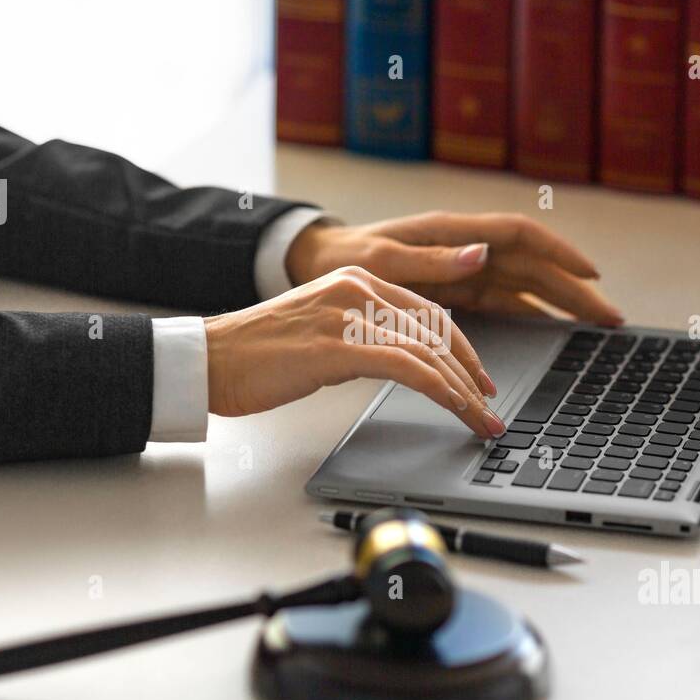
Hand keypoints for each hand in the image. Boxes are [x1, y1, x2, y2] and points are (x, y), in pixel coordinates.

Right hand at [204, 266, 506, 437]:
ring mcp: (348, 314)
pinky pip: (406, 367)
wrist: (209, 359)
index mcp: (356, 281)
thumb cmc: (257, 355)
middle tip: (490, 405)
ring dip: (463, 390)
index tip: (479, 379)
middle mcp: (357, 289)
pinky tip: (454, 409)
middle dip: (471, 373)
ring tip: (481, 419)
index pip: (428, 312)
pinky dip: (440, 391)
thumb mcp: (321, 332)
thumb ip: (361, 336)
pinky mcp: (338, 346)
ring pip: (428, 350)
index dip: (461, 348)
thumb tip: (401, 364)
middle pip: (436, 331)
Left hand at [285, 211, 622, 325]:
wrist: (315, 265)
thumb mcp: (382, 261)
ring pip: (526, 285)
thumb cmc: (344, 257)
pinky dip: (533, 314)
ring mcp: (464, 271)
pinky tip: (556, 330)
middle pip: (534, 266)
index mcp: (452, 233)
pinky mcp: (457, 293)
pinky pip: (505, 302)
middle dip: (575, 289)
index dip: (560, 253)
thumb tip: (483, 254)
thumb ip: (431, 261)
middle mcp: (466, 249)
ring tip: (597, 327)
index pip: (520, 237)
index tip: (591, 274)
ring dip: (562, 304)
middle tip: (611, 318)